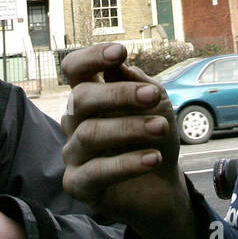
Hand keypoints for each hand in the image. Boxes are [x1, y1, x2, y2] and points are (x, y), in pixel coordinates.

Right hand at [60, 43, 197, 238]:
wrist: (164, 185)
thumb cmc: (154, 138)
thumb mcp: (156, 105)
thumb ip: (137, 84)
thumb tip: (117, 66)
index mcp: (90, 97)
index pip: (74, 69)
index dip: (91, 57)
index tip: (120, 52)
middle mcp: (74, 122)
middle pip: (80, 99)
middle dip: (119, 94)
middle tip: (153, 96)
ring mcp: (73, 154)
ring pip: (89, 134)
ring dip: (130, 128)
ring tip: (162, 128)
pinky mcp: (78, 184)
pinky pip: (96, 171)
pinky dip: (127, 163)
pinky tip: (153, 158)